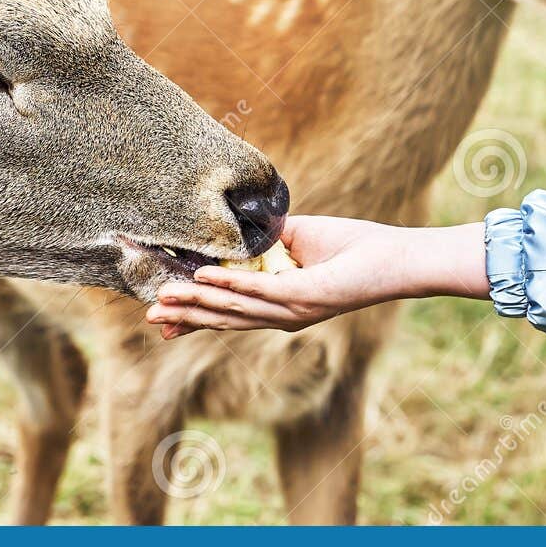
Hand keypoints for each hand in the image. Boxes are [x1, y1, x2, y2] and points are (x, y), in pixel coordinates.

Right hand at [145, 217, 486, 338]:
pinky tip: (203, 280)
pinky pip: (261, 290)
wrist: (396, 257)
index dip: (194, 319)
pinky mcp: (307, 298)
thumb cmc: (353, 246)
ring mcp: (294, 310)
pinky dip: (230, 286)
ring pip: (234, 310)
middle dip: (184, 317)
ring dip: (196, 304)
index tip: (161, 322)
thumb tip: (231, 225)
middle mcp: (283, 316)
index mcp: (278, 306)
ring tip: (163, 300)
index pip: (228, 316)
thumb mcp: (297, 239)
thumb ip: (264, 239)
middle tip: (149, 318)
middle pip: (223, 319)